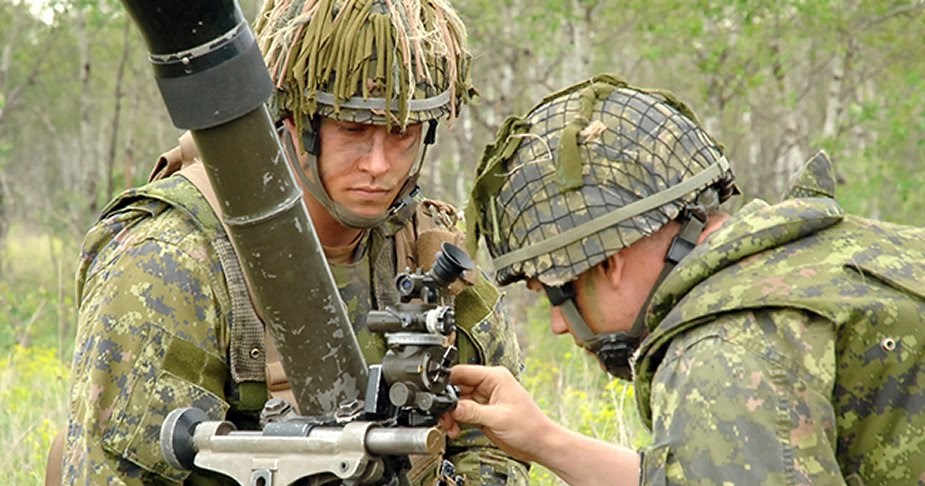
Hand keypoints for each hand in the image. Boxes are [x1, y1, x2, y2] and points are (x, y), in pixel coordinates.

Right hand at [440, 364, 556, 463]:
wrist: (539, 444)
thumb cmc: (529, 427)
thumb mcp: (498, 418)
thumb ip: (472, 411)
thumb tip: (451, 406)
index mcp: (495, 377)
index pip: (462, 372)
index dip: (447, 382)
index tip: (436, 395)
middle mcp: (489, 385)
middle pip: (457, 387)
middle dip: (448, 403)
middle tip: (444, 416)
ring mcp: (485, 399)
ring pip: (458, 401)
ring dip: (451, 414)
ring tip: (450, 426)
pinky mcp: (483, 412)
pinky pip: (463, 413)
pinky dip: (457, 421)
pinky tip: (456, 429)